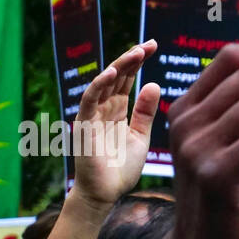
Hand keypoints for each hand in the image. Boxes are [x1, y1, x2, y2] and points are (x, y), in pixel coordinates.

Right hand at [72, 41, 161, 209]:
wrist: (105, 194)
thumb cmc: (121, 169)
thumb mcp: (140, 137)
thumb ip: (145, 112)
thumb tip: (154, 84)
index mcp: (119, 110)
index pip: (128, 80)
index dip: (139, 62)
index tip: (154, 45)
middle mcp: (105, 108)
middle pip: (118, 76)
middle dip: (132, 58)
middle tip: (149, 45)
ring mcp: (93, 114)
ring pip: (105, 82)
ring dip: (120, 66)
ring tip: (137, 53)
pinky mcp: (84, 124)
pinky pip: (90, 99)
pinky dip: (99, 84)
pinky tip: (113, 72)